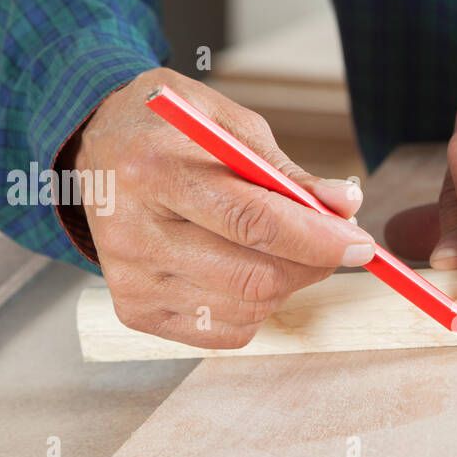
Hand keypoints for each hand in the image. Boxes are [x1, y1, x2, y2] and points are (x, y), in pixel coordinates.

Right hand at [62, 68, 372, 347]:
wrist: (96, 150)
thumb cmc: (171, 132)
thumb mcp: (227, 125)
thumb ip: (287, 170)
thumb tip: (345, 206)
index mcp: (152, 168)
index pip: (252, 221)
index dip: (317, 238)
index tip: (360, 242)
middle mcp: (133, 231)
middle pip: (253, 276)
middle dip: (312, 264)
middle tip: (332, 242)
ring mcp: (130, 278)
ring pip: (247, 309)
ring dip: (287, 283)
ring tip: (278, 246)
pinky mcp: (135, 312)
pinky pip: (227, 331)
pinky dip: (256, 307)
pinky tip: (244, 268)